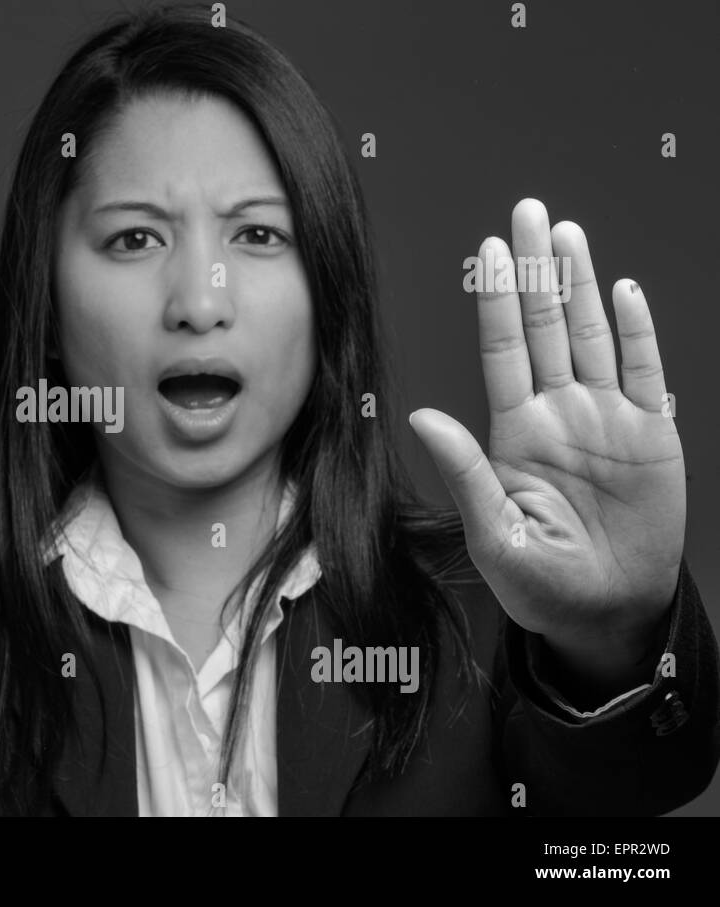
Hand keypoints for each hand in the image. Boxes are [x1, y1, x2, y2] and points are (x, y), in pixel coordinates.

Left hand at [409, 198, 684, 683]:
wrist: (606, 611)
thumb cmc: (541, 582)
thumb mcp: (495, 534)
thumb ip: (465, 473)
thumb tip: (421, 419)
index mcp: (515, 433)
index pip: (504, 352)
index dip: (497, 302)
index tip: (487, 252)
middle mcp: (559, 413)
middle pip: (546, 326)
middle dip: (536, 271)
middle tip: (526, 213)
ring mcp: (606, 419)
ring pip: (592, 336)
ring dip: (581, 285)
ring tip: (566, 235)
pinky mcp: (652, 433)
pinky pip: (645, 372)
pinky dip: (636, 332)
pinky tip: (622, 292)